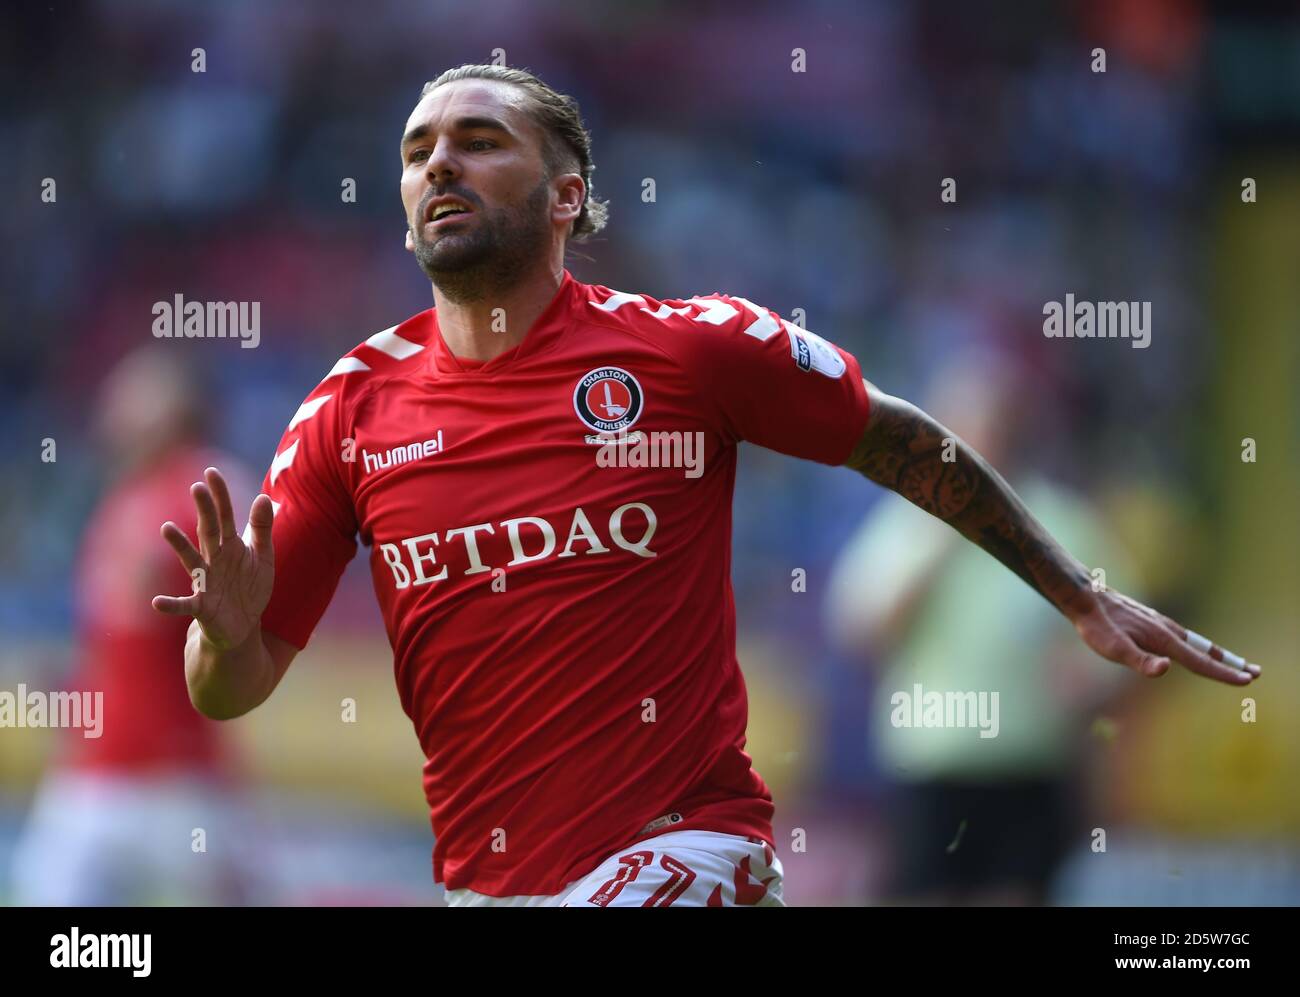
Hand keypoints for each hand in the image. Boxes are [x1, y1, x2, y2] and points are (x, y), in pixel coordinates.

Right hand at [151, 466, 274, 650]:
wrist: (242, 627)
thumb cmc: (249, 588)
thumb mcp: (262, 557)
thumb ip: (262, 529)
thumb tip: (263, 497)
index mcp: (230, 546)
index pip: (224, 516)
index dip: (220, 495)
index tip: (212, 472)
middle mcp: (214, 560)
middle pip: (208, 532)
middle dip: (204, 510)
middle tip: (196, 487)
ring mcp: (206, 582)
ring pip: (191, 561)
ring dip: (179, 546)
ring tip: (167, 528)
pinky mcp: (201, 607)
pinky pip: (184, 605)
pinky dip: (170, 604)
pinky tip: (156, 602)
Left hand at [1069, 587, 1259, 685]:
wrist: (1086, 598)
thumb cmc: (1097, 627)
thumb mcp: (1113, 649)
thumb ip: (1139, 661)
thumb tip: (1166, 668)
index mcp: (1164, 640)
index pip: (1200, 662)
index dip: (1224, 673)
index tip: (1247, 680)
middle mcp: (1167, 630)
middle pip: (1206, 651)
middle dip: (1230, 663)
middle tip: (1255, 672)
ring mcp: (1160, 624)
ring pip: (1195, 642)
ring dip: (1216, 654)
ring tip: (1231, 662)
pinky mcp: (1151, 621)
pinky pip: (1182, 636)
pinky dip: (1197, 645)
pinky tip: (1192, 648)